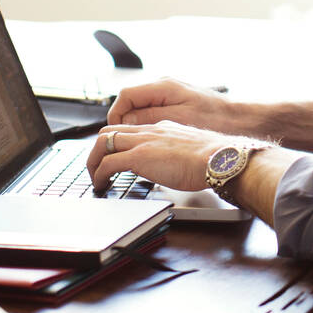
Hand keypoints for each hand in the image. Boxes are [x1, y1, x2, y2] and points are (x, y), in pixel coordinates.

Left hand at [85, 120, 225, 192]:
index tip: (114, 156)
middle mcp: (150, 131)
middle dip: (98, 149)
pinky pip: (107, 162)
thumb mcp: (189, 151)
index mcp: (162, 128)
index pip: (130, 129)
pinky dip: (99, 174)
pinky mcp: (140, 156)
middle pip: (110, 131)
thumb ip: (175, 153)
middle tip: (97, 167)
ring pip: (103, 143)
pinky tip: (101, 185)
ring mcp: (144, 142)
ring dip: (93, 161)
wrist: (219, 158)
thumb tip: (170, 167)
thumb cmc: (212, 159)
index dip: (117, 143)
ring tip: (95, 178)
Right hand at [107, 77, 233, 131]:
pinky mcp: (177, 105)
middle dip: (122, 123)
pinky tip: (151, 141)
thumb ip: (149, 118)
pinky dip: (146, 126)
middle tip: (121, 143)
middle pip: (130, 102)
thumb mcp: (179, 120)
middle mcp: (164, 87)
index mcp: (163, 86)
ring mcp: (171, 95)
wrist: (241, 120)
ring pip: (140, 109)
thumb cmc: (217, 119)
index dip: (115, 116)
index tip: (115, 134)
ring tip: (134, 145)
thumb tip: (125, 122)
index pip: (125, 96)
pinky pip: (152, 113)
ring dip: (134, 126)